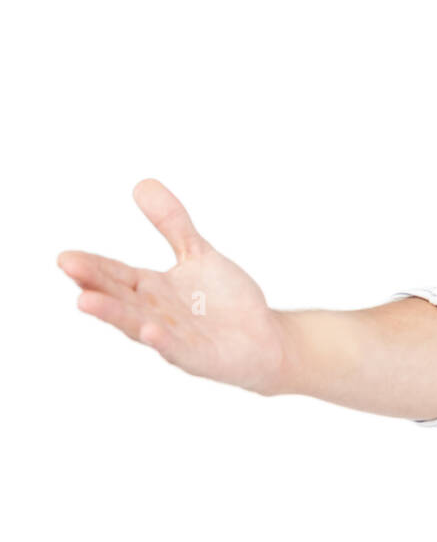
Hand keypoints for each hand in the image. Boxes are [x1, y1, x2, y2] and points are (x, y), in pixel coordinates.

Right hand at [56, 179, 288, 395]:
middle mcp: (155, 314)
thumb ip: (172, 223)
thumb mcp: (197, 253)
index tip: (65, 256)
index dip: (92, 266)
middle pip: (119, 297)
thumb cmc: (225, 299)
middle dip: (94, 283)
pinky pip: (177, 350)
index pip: (116, 274)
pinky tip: (150, 330)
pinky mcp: (198, 358)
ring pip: (137, 325)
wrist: (264, 338)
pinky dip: (163, 341)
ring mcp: (174, 338)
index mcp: (151, 289)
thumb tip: (142, 183)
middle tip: (68, 265)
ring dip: (114, 314)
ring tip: (86, 301)